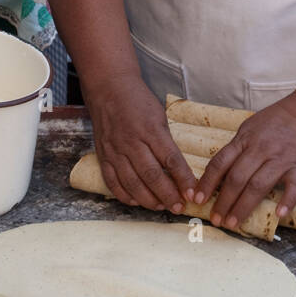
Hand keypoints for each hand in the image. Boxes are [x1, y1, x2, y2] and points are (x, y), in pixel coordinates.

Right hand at [84, 74, 196, 213]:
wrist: (108, 89)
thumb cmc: (138, 102)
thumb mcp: (159, 116)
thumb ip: (166, 142)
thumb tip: (180, 171)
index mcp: (150, 130)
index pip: (171, 160)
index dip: (183, 180)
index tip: (192, 194)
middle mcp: (132, 142)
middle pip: (152, 175)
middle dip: (168, 195)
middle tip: (179, 207)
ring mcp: (115, 150)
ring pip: (132, 183)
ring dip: (148, 200)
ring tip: (161, 207)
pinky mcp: (103, 156)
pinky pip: (112, 182)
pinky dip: (124, 195)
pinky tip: (136, 202)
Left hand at [193, 94, 295, 230]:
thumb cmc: (278, 120)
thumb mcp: (250, 127)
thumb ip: (237, 147)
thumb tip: (219, 170)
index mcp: (245, 139)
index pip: (220, 163)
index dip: (207, 183)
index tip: (197, 199)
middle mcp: (261, 149)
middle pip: (237, 178)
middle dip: (223, 201)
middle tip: (216, 219)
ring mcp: (281, 159)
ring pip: (258, 185)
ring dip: (244, 206)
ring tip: (233, 223)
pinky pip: (293, 186)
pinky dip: (286, 201)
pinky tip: (278, 214)